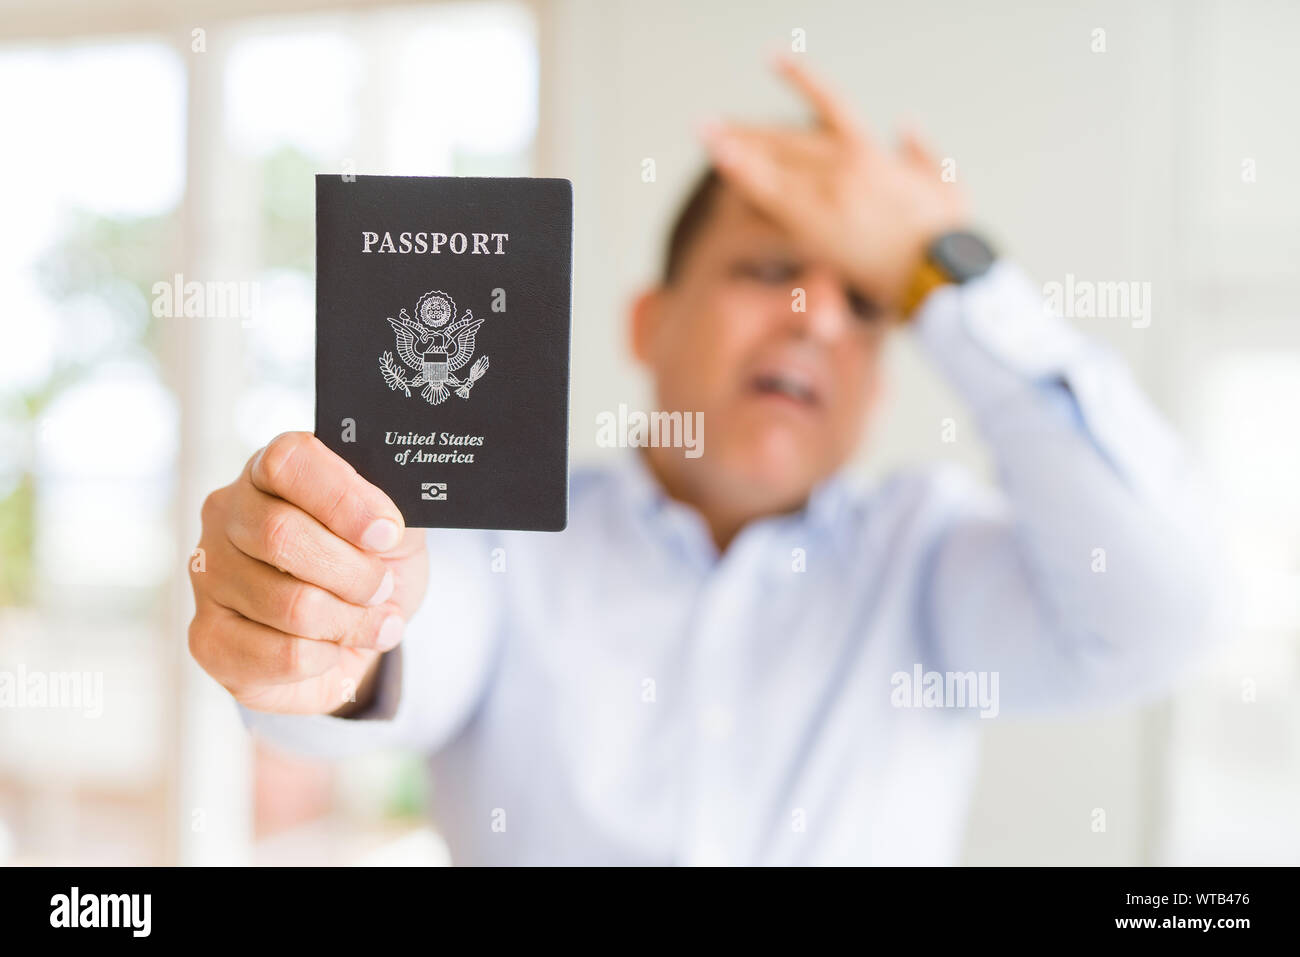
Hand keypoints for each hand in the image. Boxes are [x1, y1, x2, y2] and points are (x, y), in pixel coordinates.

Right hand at [188, 432, 428, 714]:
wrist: (354, 638)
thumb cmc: (368, 571)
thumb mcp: (396, 533)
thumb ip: (393, 515)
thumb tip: (387, 527)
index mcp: (270, 473)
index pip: (287, 462)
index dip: (342, 499)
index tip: (387, 533)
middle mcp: (227, 515)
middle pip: (280, 534)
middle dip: (353, 572)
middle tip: (382, 588)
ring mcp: (210, 576)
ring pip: (289, 604)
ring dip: (349, 621)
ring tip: (371, 621)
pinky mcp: (210, 639)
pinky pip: (282, 655)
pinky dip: (326, 656)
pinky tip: (334, 648)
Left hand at [700, 55, 967, 309]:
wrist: (940, 272)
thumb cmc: (945, 238)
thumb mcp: (947, 186)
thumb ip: (923, 152)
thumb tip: (906, 123)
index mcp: (872, 153)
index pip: (829, 103)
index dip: (801, 78)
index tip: (773, 58)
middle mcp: (845, 163)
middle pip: (786, 138)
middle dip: (749, 129)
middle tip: (715, 122)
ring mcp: (827, 191)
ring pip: (772, 160)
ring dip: (734, 143)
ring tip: (702, 129)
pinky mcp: (815, 221)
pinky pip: (768, 193)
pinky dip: (740, 171)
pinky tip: (716, 156)